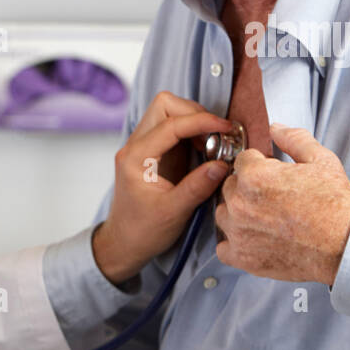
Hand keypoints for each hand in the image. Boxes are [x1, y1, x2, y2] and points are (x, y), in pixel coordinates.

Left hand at [93, 92, 232, 286]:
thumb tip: (222, 165)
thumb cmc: (142, 231)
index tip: (226, 128)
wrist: (123, 243)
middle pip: (164, 106)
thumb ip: (197, 187)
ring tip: (212, 144)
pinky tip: (204, 149)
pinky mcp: (152, 152)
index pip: (170, 124)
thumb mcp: (173, 213)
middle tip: (216, 135)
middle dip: (194, 113)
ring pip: (168, 112)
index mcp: (135, 158)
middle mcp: (135, 146)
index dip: (201, 121)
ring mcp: (142, 147)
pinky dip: (191, 131)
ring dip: (193, 121)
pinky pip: (172, 128)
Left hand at [214, 124, 349, 285]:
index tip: (273, 176)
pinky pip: (223, 246)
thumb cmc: (335, 206)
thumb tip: (276, 128)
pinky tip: (256, 238)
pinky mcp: (240, 256)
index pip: (242, 161)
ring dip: (238, 214)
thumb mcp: (321, 161)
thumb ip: (294, 139)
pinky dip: (236, 243)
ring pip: (224, 214)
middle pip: (230, 186)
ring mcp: (237, 231)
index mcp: (254, 176)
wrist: (345, 246)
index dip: (260, 165)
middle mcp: (240, 204)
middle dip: (247, 188)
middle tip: (274, 198)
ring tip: (267, 218)